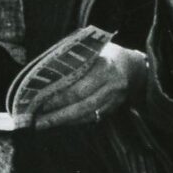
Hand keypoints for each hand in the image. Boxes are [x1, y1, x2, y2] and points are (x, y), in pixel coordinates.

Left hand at [24, 43, 145, 130]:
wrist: (133, 66)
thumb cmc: (106, 53)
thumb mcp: (92, 49)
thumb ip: (74, 59)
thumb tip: (45, 71)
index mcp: (105, 67)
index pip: (79, 88)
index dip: (60, 98)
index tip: (41, 102)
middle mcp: (112, 85)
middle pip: (82, 106)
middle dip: (59, 115)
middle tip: (39, 121)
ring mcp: (114, 99)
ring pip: (87, 115)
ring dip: (65, 121)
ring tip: (45, 124)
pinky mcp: (114, 108)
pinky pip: (93, 118)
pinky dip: (75, 121)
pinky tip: (61, 122)